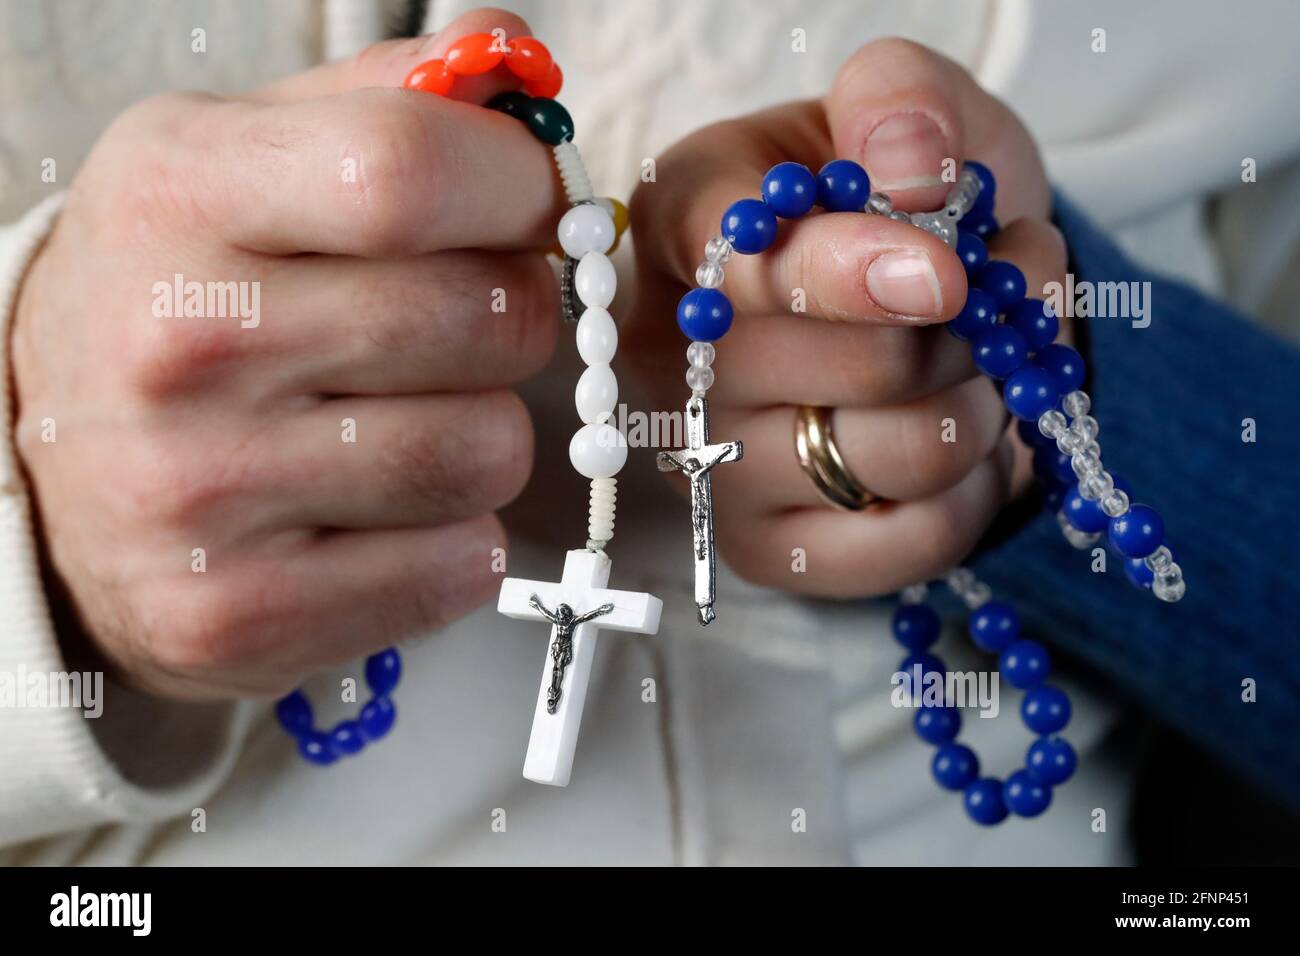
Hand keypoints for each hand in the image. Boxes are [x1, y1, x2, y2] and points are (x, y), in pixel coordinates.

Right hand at [12, 8, 561, 698]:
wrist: (57, 472)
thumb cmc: (181, 300)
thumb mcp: (241, 158)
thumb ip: (389, 99)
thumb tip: (518, 71)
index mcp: (181, 194)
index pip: (410, 171)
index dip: (517, 188)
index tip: (527, 208)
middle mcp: (179, 344)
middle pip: (483, 321)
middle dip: (513, 317)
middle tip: (460, 326)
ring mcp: (202, 495)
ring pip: (488, 451)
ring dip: (484, 432)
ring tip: (405, 421)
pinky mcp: (242, 613)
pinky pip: (462, 565)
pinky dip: (456, 537)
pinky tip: (386, 512)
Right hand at [627, 38, 1067, 597]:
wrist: (920, 305)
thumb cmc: (900, 205)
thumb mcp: (909, 111)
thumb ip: (898, 99)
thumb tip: (906, 175)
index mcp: (684, 221)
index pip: (740, 260)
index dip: (847, 269)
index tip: (944, 271)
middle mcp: (673, 354)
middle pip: (859, 365)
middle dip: (965, 326)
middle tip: (987, 292)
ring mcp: (712, 465)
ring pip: (904, 453)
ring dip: (985, 400)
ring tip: (978, 359)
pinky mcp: (767, 548)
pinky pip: (918, 538)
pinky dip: (977, 485)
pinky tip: (958, 437)